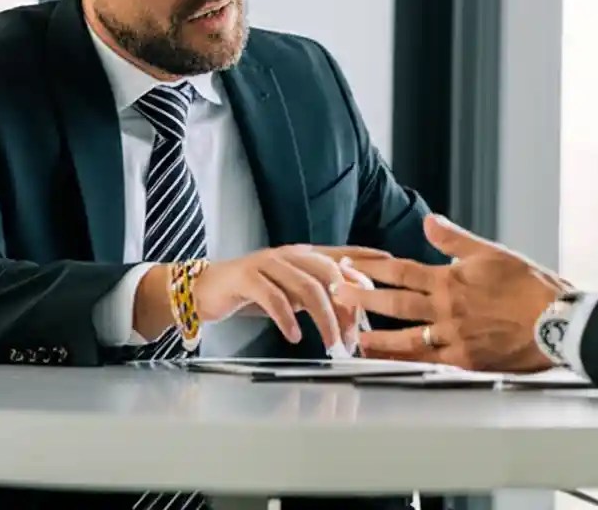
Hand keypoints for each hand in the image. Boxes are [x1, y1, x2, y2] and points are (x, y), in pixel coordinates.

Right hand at [134, 245, 388, 349]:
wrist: (206, 290)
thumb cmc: (255, 293)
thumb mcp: (293, 293)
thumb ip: (320, 295)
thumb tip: (353, 314)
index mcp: (304, 255)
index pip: (341, 253)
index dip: (366, 257)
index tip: (392, 265)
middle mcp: (289, 254)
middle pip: (330, 273)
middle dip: (347, 306)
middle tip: (354, 337)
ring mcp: (267, 263)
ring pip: (306, 287)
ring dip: (323, 318)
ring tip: (331, 344)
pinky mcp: (246, 278)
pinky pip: (273, 297)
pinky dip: (287, 318)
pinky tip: (294, 336)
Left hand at [333, 215, 567, 372]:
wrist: (556, 322)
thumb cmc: (530, 286)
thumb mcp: (492, 252)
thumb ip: (455, 239)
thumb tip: (428, 221)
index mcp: (451, 279)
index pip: (402, 271)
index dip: (372, 268)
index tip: (350, 266)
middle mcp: (447, 309)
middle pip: (394, 303)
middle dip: (361, 298)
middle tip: (335, 295)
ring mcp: (454, 337)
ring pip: (405, 338)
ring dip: (376, 337)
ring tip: (354, 338)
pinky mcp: (466, 360)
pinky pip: (429, 361)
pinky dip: (407, 361)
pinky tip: (391, 363)